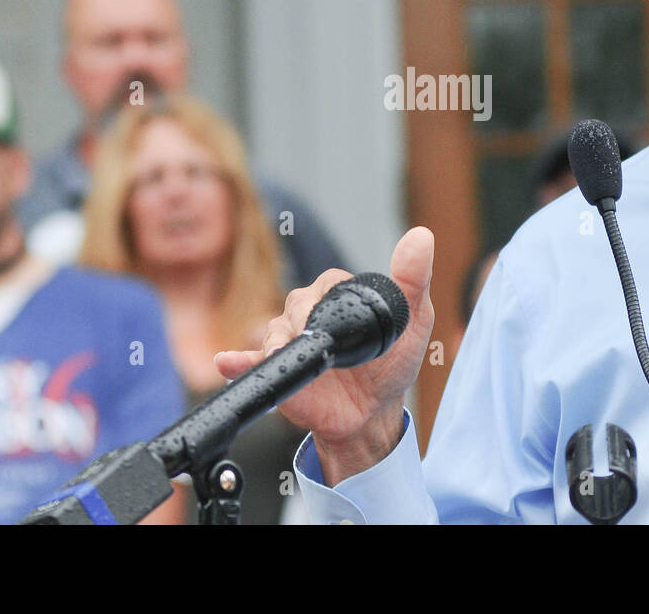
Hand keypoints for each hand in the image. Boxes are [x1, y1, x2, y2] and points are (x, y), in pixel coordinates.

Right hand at [214, 226, 435, 484]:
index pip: (326, 283)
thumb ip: (413, 278)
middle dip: (300, 319)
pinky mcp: (278, 370)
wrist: (374, 413)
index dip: (326, 295)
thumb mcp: (413, 319)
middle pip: (295, 304)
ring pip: (273, 331)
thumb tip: (421, 235)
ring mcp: (290, 342)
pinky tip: (227, 362)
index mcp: (337, 296)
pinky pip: (248, 362)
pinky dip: (236, 361)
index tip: (331, 314)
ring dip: (275, 342)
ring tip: (282, 354)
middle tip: (312, 338)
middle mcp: (309, 314)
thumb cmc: (392, 362)